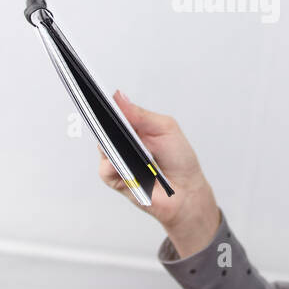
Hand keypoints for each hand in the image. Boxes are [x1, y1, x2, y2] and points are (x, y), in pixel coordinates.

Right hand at [97, 91, 219, 251]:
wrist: (186, 191)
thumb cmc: (179, 159)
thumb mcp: (165, 128)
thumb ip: (141, 115)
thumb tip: (120, 98)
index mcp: (135, 127)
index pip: (114, 112)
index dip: (106, 106)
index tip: (102, 100)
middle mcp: (124, 142)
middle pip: (104, 129)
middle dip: (105, 124)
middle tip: (111, 121)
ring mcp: (119, 159)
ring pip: (103, 148)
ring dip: (112, 146)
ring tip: (126, 146)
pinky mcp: (116, 178)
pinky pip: (105, 170)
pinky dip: (113, 166)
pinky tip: (125, 165)